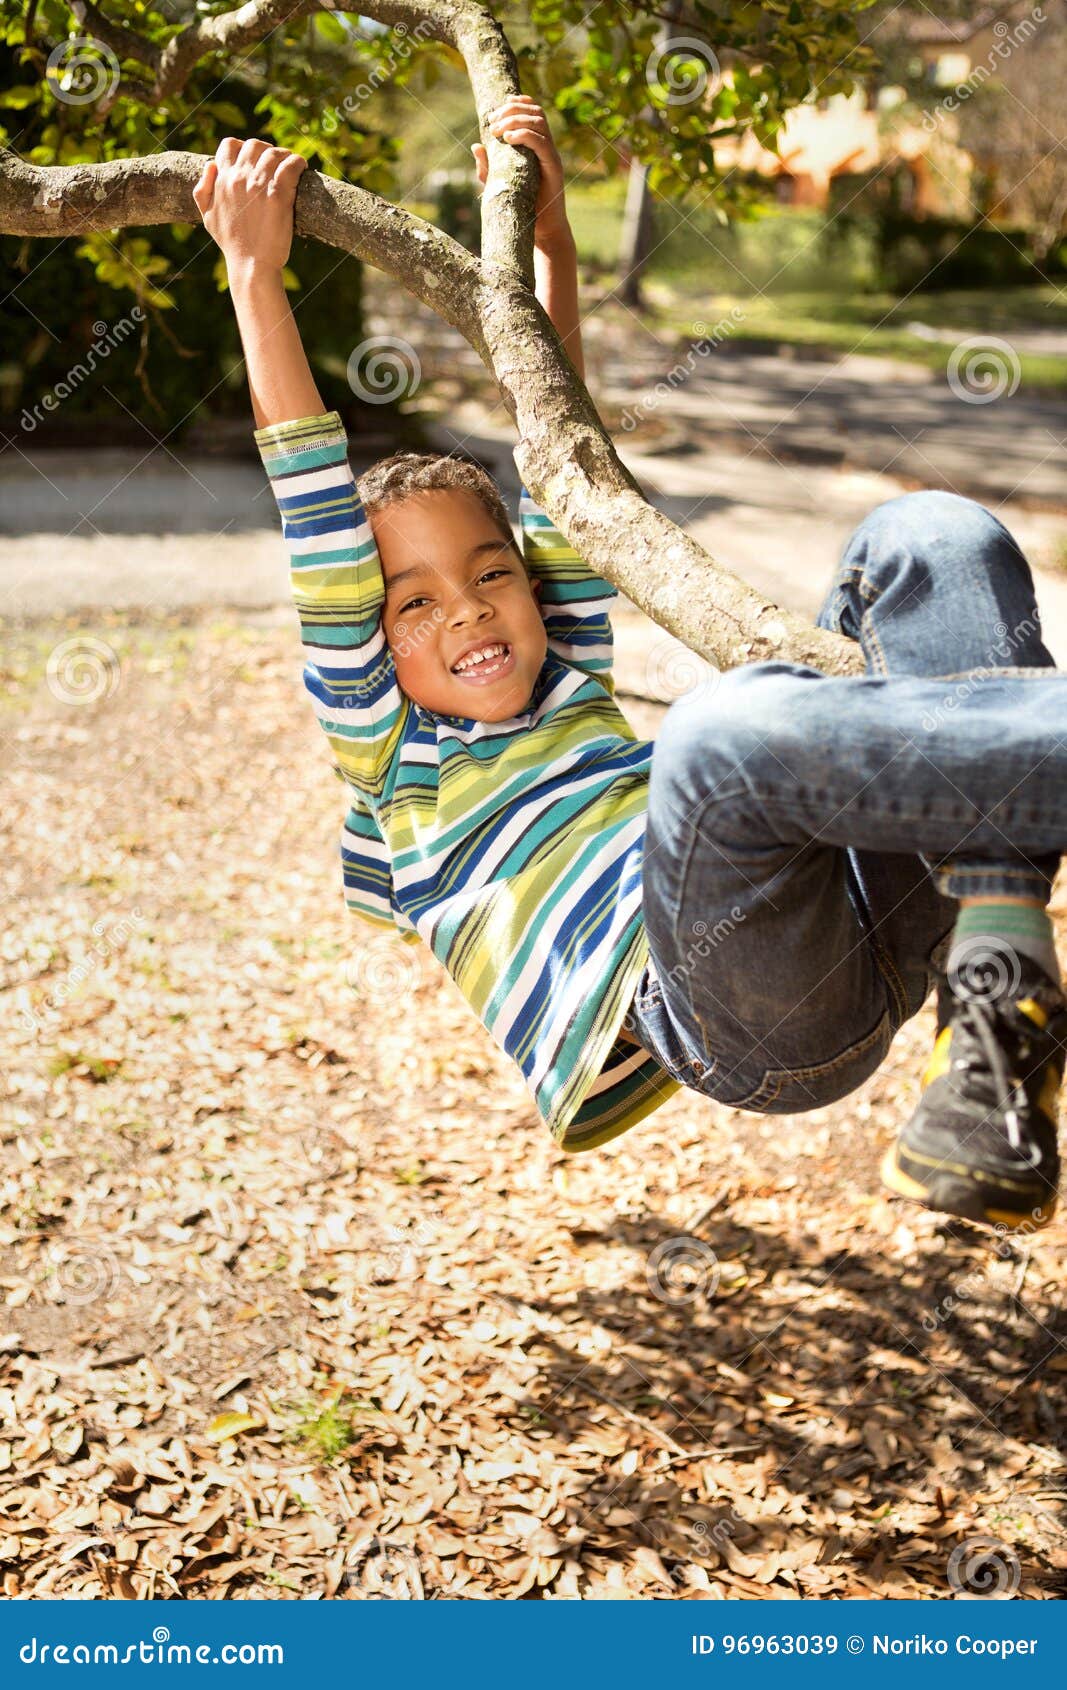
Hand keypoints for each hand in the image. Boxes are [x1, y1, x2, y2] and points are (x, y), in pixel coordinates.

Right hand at [192, 137, 307, 275]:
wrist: (251, 265)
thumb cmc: (231, 243)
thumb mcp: (207, 216)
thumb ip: (203, 189)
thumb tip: (211, 164)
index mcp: (222, 180)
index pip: (229, 145)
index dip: (242, 147)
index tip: (254, 159)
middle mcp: (239, 178)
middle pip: (254, 145)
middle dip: (266, 149)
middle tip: (276, 162)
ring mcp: (259, 185)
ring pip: (274, 153)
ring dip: (284, 156)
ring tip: (291, 166)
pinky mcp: (278, 196)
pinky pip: (291, 166)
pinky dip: (298, 163)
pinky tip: (302, 169)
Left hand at [472, 94, 570, 249]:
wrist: (542, 231)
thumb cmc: (522, 208)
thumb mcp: (499, 184)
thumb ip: (487, 167)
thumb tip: (475, 146)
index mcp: (536, 145)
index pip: (532, 111)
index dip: (516, 103)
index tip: (496, 111)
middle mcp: (546, 146)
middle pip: (535, 112)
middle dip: (511, 111)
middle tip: (493, 123)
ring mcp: (551, 156)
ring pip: (539, 122)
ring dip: (516, 121)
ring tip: (498, 132)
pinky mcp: (553, 167)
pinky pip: (541, 142)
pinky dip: (524, 135)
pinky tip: (508, 140)